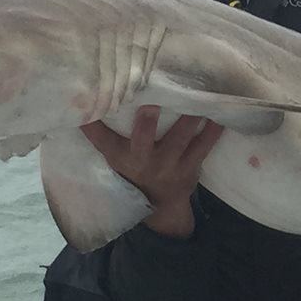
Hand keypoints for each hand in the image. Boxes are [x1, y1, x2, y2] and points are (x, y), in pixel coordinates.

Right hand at [81, 106, 223, 237]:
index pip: (101, 138)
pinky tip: (222, 113)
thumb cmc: (133, 168)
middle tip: (150, 104)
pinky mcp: (190, 167)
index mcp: (120, 155)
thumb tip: (78, 97)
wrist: (159, 206)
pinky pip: (204, 147)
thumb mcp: (113, 153)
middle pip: (142, 141)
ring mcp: (168, 165)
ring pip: (179, 139)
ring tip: (197, 94)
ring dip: (188, 118)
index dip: (92, 124)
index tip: (87, 101)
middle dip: (145, 123)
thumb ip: (98, 130)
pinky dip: (213, 130)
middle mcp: (142, 160)